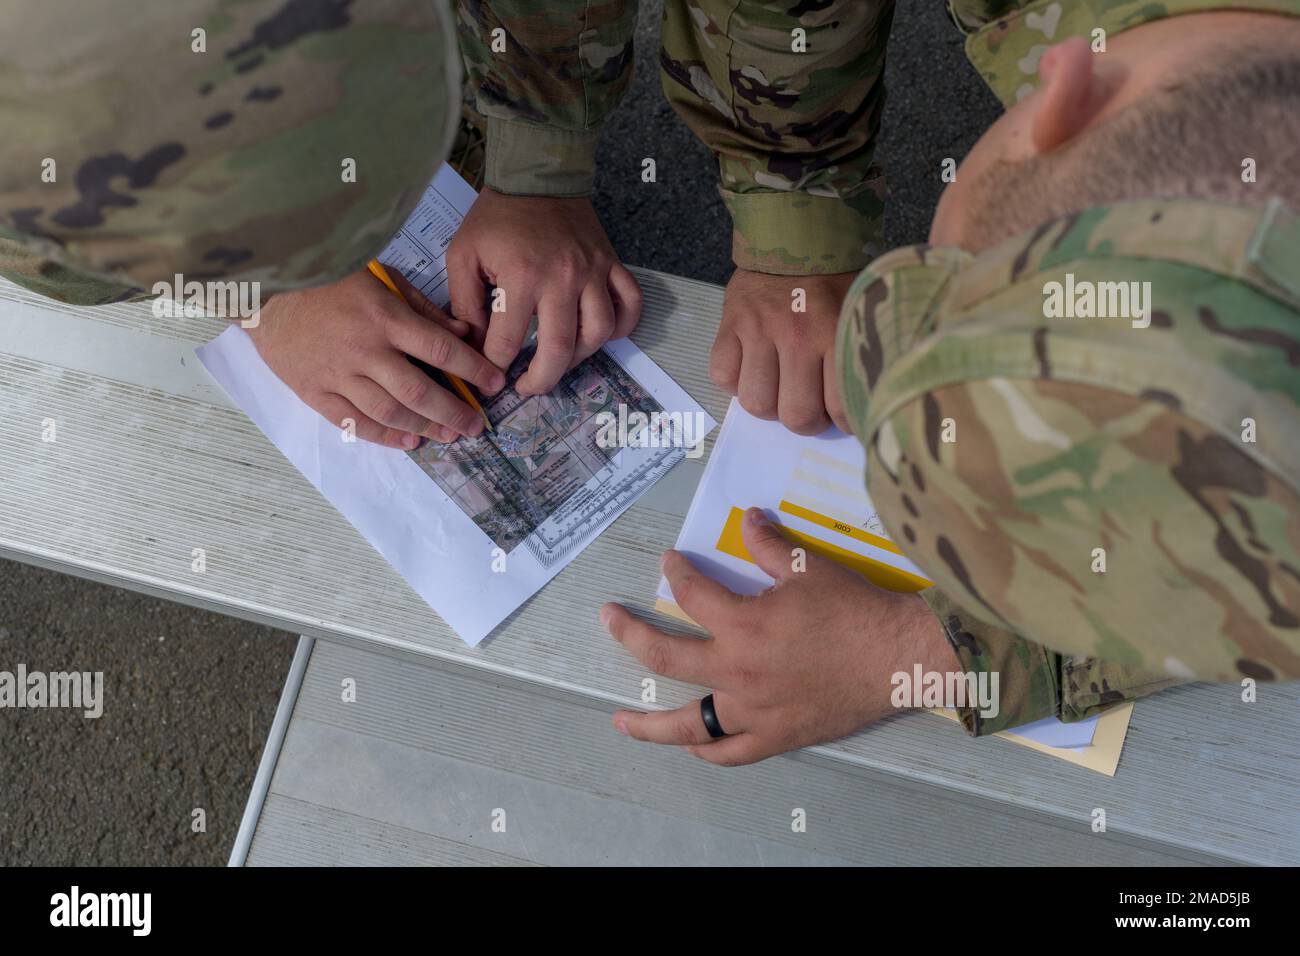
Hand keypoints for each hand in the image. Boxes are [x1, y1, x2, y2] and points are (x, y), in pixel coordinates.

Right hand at [246, 269, 504, 448]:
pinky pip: (353, 422)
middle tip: (477, 426)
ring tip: (449, 435)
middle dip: (454, 412)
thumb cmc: (329, 278)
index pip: (440, 351)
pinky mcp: (315, 392)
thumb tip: (463, 334)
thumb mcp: (381, 278)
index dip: (473, 371)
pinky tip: (409, 441)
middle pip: (419, 391)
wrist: (266, 290)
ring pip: (390, 412)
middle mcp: (365, 351)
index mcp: (385, 318)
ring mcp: (338, 375)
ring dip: (425, 428)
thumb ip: (422, 308)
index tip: (495, 384)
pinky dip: (384, 436)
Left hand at [446, 189, 641, 394]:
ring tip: (559, 361)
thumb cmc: (496, 216)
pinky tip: (601, 335)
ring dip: (579, 357)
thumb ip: (464, 303)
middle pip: (560, 350)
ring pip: (599, 334)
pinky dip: (623, 326)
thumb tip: (472, 345)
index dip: (494, 367)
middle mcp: (563, 279)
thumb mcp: (463, 254)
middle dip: (541, 380)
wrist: (538, 174)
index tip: (489, 375)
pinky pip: (631, 304)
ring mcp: (594, 272)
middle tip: (526, 388)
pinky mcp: (612, 264)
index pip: (508, 342)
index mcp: (521, 277)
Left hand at [600, 508, 956, 765]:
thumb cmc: (854, 609)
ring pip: (688, 724)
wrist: (897, 657)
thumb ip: (769, 545)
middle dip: (629, 634)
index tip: (669, 562)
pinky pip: (729, 752)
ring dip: (648, 723)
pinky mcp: (775, 736)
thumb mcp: (809, 567)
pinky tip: (688, 746)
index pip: (692, 594)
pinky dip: (705, 750)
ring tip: (620, 720)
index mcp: (743, 625)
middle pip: (665, 656)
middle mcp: (737, 671)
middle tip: (608, 619)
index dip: (676, 572)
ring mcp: (753, 711)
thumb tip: (748, 517)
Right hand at [711, 269, 855, 434]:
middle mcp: (797, 335)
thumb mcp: (858, 312)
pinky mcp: (728, 325)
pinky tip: (750, 367)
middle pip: (796, 415)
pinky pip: (722, 377)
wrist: (796, 234)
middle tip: (809, 403)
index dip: (842, 422)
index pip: (841, 408)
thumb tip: (861, 404)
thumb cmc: (836, 280)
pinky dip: (734, 381)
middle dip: (805, 419)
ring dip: (768, 403)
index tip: (842, 415)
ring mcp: (758, 330)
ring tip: (778, 387)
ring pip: (756, 403)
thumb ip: (857, 355)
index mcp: (836, 334)